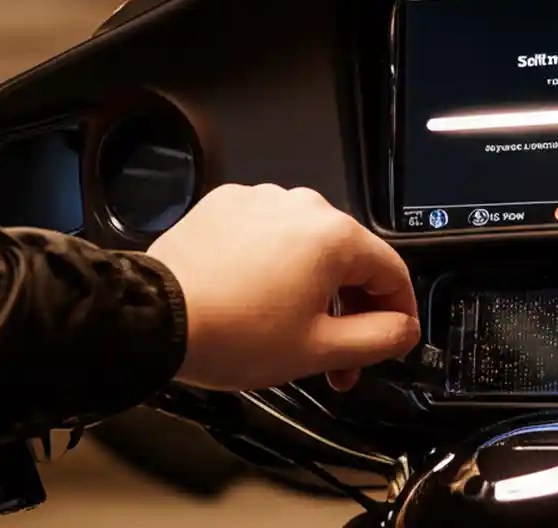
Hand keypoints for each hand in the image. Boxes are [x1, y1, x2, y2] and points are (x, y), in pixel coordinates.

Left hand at [147, 184, 418, 391]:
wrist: (153, 319)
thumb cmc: (231, 333)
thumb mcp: (319, 349)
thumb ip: (379, 339)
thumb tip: (405, 329)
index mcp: (335, 236)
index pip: (393, 272)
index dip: (400, 314)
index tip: (392, 341)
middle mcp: (303, 206)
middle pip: (350, 259)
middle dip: (350, 310)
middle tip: (339, 358)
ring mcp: (262, 200)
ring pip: (309, 247)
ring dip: (312, 287)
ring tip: (291, 330)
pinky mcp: (227, 205)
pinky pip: (268, 235)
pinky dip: (273, 265)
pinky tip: (257, 298)